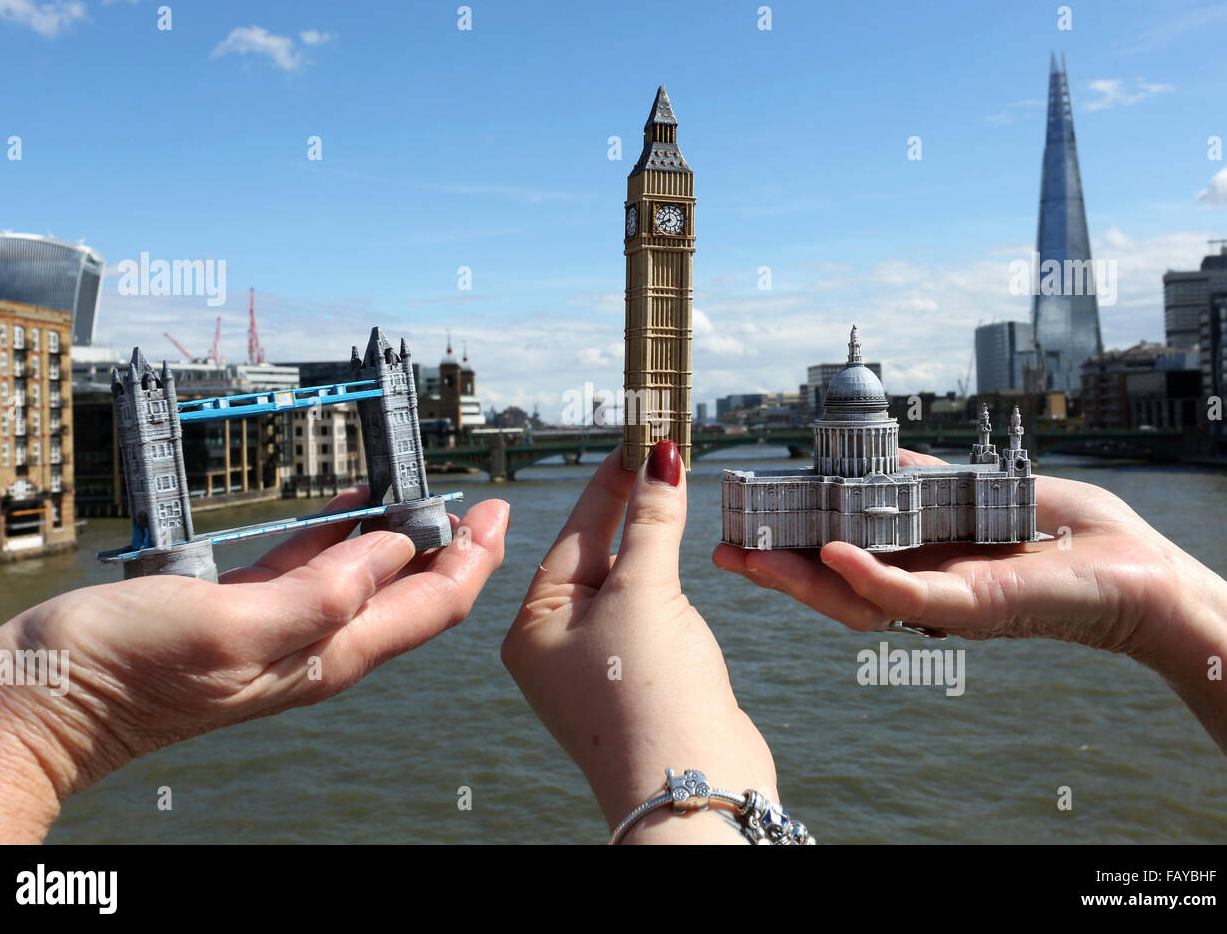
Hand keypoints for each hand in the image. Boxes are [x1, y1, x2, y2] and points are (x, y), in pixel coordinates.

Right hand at [0, 488, 508, 841]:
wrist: (51, 703)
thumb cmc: (130, 673)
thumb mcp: (234, 626)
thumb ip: (321, 594)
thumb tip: (393, 552)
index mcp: (330, 653)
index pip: (432, 606)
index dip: (474, 559)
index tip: (496, 510)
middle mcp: (319, 644)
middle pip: (413, 593)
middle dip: (453, 547)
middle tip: (476, 498)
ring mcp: (285, 627)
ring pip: (370, 575)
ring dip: (403, 533)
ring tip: (425, 488)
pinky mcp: (248, 609)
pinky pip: (317, 564)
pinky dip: (344, 530)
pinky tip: (353, 501)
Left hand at [502, 442, 775, 842]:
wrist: (694, 787)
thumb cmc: (650, 697)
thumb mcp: (646, 595)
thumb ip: (653, 524)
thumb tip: (660, 461)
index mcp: (532, 626)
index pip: (573, 532)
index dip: (611, 481)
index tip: (640, 439)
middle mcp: (555, 645)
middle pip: (596, 554)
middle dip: (630, 504)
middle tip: (662, 450)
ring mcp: (597, 665)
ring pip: (625, 582)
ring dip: (650, 538)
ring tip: (670, 483)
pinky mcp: (637, 679)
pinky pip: (647, 613)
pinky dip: (665, 579)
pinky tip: (679, 553)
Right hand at [715, 448, 1226, 803]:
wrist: (1139, 568)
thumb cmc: (1064, 532)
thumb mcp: (973, 491)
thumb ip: (919, 477)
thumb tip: (870, 456)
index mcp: (918, 566)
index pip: (838, 563)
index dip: (788, 549)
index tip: (742, 531)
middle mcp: (923, 592)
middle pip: (833, 590)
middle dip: (774, 571)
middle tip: (723, 551)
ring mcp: (944, 603)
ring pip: (858, 601)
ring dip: (801, 580)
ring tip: (754, 555)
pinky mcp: (975, 608)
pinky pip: (910, 597)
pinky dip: (867, 577)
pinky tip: (830, 554)